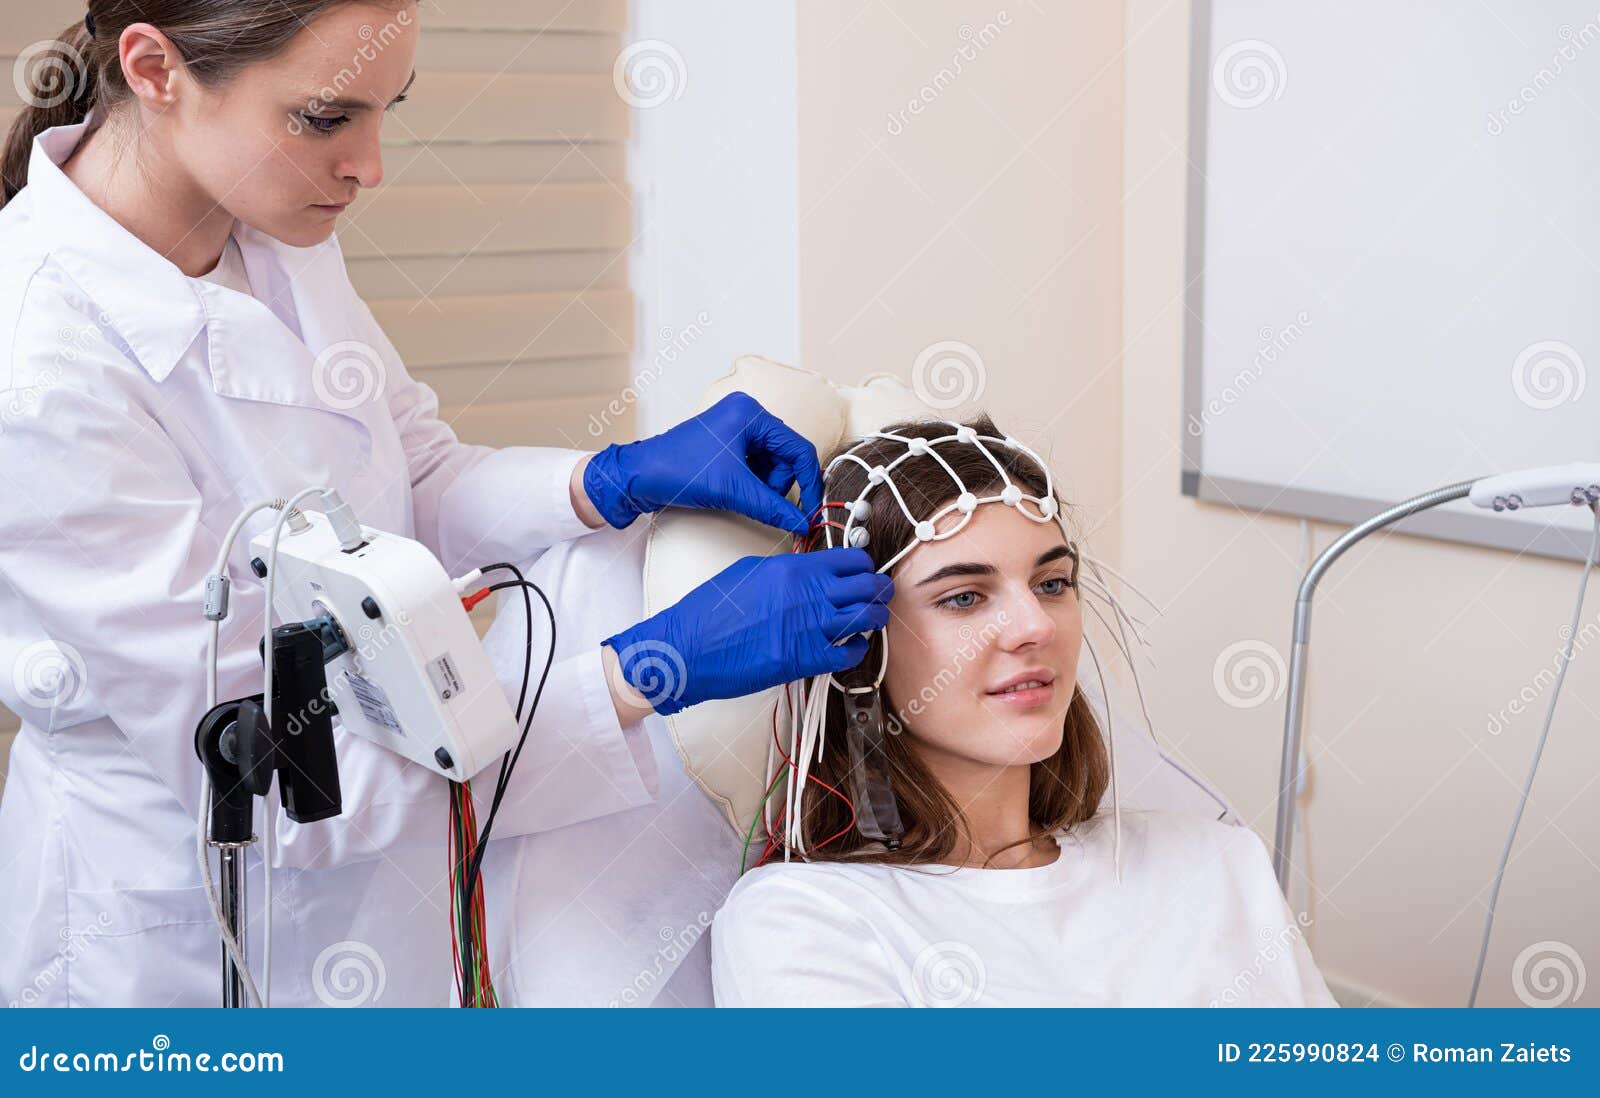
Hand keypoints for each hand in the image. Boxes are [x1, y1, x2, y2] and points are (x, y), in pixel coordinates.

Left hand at [582, 392, 822, 534]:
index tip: (810, 509)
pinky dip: (753, 484)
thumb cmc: (675, 470)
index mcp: (750, 413)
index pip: (798, 448)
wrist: (637, 478)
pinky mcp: (727, 445)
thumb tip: (801, 521)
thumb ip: (773, 507)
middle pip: (786, 457)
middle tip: (765, 503)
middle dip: (779, 485)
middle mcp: (746, 415)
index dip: (808, 482)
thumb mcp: (732, 490)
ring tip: (742, 496)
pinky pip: (756, 467)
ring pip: (772, 464)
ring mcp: (736, 429)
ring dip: (765, 486)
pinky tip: (737, 492)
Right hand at [602, 548, 892, 714]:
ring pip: (867, 617)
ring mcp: (810, 627)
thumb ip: (786, 571)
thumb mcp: (749, 572)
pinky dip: (858, 649)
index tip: (865, 571)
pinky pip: (850, 653)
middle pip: (867, 586)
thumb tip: (810, 573)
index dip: (865, 565)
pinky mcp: (805, 659)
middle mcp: (808, 594)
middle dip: (879, 589)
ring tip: (872, 618)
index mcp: (793, 568)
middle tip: (880, 594)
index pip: (851, 559)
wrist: (689, 648)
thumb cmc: (710, 612)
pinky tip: (852, 646)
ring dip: (875, 617)